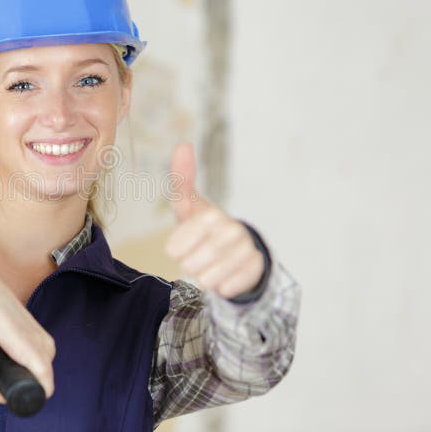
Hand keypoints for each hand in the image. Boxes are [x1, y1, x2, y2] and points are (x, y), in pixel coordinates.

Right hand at [0, 263, 55, 403]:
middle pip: (34, 385)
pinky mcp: (34, 354)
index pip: (36, 377)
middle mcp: (47, 346)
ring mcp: (43, 350)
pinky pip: (42, 388)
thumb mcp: (4, 331)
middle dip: (5, 389)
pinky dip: (20, 395)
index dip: (13, 385)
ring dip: (4, 391)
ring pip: (33, 388)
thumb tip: (0, 353)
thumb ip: (7, 341)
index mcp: (43, 341)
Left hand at [163, 143, 264, 298]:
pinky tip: (223, 278)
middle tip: (192, 259)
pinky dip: (222, 286)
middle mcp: (232, 230)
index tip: (173, 249)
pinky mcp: (256, 268)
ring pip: (210, 278)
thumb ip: (182, 180)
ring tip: (206, 268)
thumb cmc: (203, 226)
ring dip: (204, 277)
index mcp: (212, 215)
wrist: (234, 249)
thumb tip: (183, 144)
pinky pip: (229, 287)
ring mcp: (246, 249)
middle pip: (194, 263)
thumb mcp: (187, 207)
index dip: (176, 248)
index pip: (181, 242)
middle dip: (189, 264)